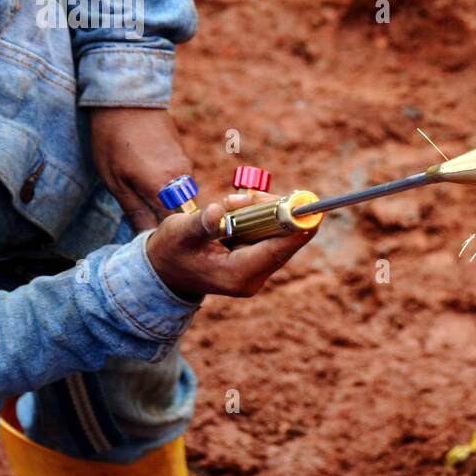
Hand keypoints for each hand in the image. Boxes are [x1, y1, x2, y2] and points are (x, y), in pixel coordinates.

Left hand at [90, 107, 193, 230]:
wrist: (127, 99)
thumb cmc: (114, 140)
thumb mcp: (114, 181)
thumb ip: (134, 211)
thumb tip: (145, 238)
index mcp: (165, 189)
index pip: (177, 225)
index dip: (168, 235)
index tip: (155, 239)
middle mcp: (183, 178)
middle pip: (181, 210)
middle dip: (165, 216)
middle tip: (142, 215)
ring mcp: (185, 164)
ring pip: (180, 194)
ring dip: (165, 197)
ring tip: (139, 187)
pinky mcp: (183, 154)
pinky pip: (179, 178)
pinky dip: (166, 181)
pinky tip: (144, 169)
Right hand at [146, 192, 317, 298]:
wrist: (165, 271)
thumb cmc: (171, 251)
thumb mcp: (180, 233)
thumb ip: (202, 223)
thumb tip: (219, 210)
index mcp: (236, 274)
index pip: (276, 250)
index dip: (295, 228)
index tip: (311, 209)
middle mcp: (252, 278)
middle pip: (281, 241)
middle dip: (274, 213)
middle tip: (254, 196)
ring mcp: (256, 273)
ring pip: (276, 237)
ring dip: (263, 214)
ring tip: (233, 204)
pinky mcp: (256, 265)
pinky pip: (268, 237)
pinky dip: (258, 220)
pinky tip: (237, 211)